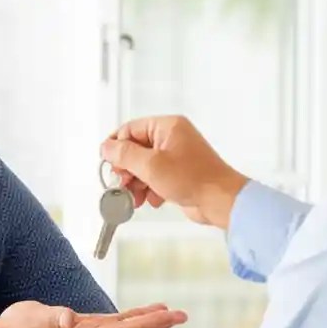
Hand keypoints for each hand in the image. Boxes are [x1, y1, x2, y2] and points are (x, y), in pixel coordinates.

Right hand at [0, 301, 186, 327]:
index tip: (168, 316)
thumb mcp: (33, 319)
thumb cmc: (21, 327)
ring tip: (174, 314)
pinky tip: (149, 313)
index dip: (148, 323)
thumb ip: (52, 318)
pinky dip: (137, 320)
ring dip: (152, 323)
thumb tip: (69, 319)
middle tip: (183, 315)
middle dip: (159, 325)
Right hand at [100, 115, 248, 228]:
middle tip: (122, 184)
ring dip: (137, 183)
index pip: (130, 129)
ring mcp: (177, 156)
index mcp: (167, 126)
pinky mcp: (180, 174)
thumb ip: (124, 155)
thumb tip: (106, 147)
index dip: (116, 147)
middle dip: (127, 170)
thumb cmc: (193, 179)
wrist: (220, 201)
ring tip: (136, 198)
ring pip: (144, 166)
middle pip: (136, 149)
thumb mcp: (151, 166)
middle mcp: (172, 137)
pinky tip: (153, 200)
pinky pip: (156, 178)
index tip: (108, 165)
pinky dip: (150, 189)